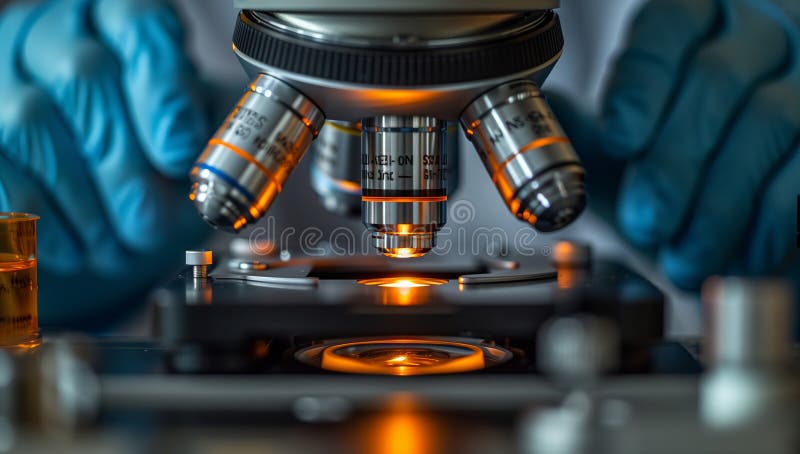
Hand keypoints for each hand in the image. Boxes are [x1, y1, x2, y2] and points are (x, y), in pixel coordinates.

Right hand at [0, 0, 211, 324]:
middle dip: (124, 165)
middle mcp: (55, 36)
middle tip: (148, 224)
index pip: (138, 23)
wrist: (105, 213)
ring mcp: (3, 78)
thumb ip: (209, 142)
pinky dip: (39, 218)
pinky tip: (73, 247)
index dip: (163, 91)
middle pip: (84, 74)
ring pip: (29, 122)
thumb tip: (207, 168)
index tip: (180, 155)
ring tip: (116, 246)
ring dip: (82, 200)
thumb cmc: (156, 165)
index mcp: (121, 24)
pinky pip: (0, 171)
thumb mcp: (198, 144)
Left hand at [551, 0, 799, 289]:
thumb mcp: (614, 144)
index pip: (667, 28)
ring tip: (681, 256)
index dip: (643, 84)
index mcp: (694, 18)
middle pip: (718, 80)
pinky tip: (737, 254)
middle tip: (644, 220)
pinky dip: (769, 221)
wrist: (725, 216)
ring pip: (770, 123)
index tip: (618, 138)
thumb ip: (579, 126)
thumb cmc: (667, 165)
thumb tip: (542, 121)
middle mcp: (758, 34)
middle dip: (674, 162)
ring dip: (719, 202)